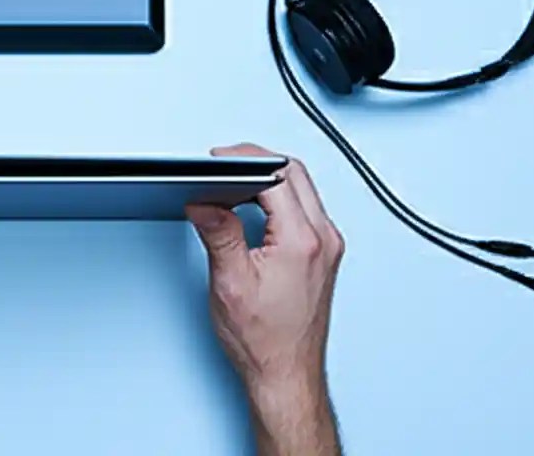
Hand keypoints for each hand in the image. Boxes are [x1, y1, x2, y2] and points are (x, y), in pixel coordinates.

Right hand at [186, 143, 342, 455]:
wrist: (285, 375)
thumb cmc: (264, 341)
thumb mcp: (230, 282)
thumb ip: (218, 233)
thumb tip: (204, 202)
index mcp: (302, 241)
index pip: (276, 175)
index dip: (243, 159)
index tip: (218, 158)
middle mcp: (324, 240)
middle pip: (295, 174)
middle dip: (257, 160)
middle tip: (224, 163)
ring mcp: (329, 248)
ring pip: (303, 189)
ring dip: (270, 178)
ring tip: (235, 182)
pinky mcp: (325, 256)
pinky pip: (306, 209)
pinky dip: (280, 198)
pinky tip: (257, 205)